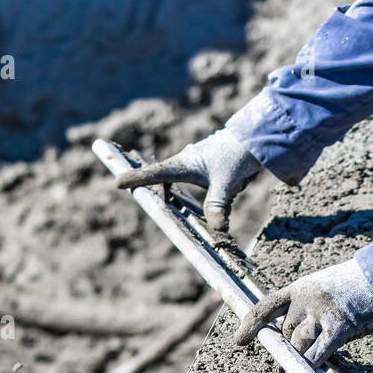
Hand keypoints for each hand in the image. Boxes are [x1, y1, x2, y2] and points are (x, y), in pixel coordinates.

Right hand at [115, 128, 260, 232]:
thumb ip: (218, 208)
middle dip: (145, 181)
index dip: (136, 179)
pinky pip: (186, 180)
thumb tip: (217, 232)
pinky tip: (183, 198)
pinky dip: (180, 188)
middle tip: (127, 186)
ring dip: (164, 187)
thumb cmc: (237, 157)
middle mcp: (185, 162)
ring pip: (173, 178)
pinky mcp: (204, 167)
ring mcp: (193, 163)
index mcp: (184, 165)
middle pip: (159, 176)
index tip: (117, 183)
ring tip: (155, 197)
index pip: (155, 174)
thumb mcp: (226, 185)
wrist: (255, 140)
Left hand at [234, 259, 372, 366]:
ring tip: (317, 355)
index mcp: (298, 289)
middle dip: (292, 346)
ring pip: (300, 345)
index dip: (250, 325)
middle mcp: (305, 301)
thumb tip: (297, 342)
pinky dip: (312, 365)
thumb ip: (306, 311)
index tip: (238, 341)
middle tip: (307, 348)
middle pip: (286, 334)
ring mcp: (321, 314)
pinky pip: (319, 353)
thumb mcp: (321, 291)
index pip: (266, 307)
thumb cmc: (353, 288)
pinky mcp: (339, 328)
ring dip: (304, 356)